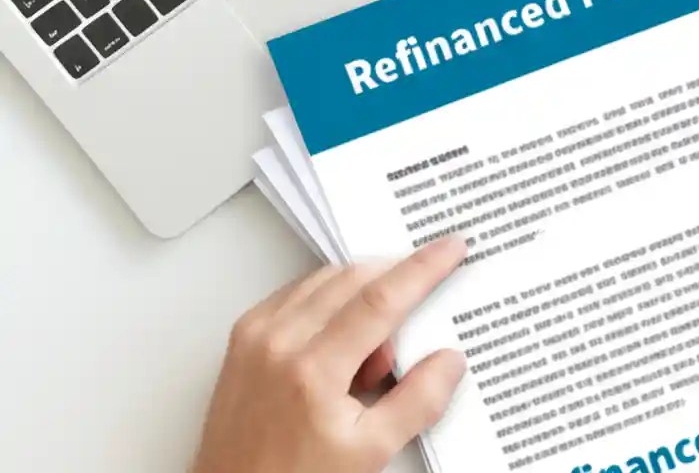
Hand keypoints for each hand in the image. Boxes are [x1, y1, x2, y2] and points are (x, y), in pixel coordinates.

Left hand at [192, 237, 467, 472]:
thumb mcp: (370, 453)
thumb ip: (418, 402)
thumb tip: (448, 361)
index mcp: (312, 370)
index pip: (381, 300)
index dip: (422, 269)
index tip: (449, 250)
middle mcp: (277, 341)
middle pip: (353, 280)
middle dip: (394, 285)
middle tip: (416, 317)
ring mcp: (255, 335)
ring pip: (325, 281)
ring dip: (361, 296)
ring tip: (370, 357)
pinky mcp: (243, 336)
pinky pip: (298, 294)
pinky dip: (329, 302)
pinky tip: (340, 343)